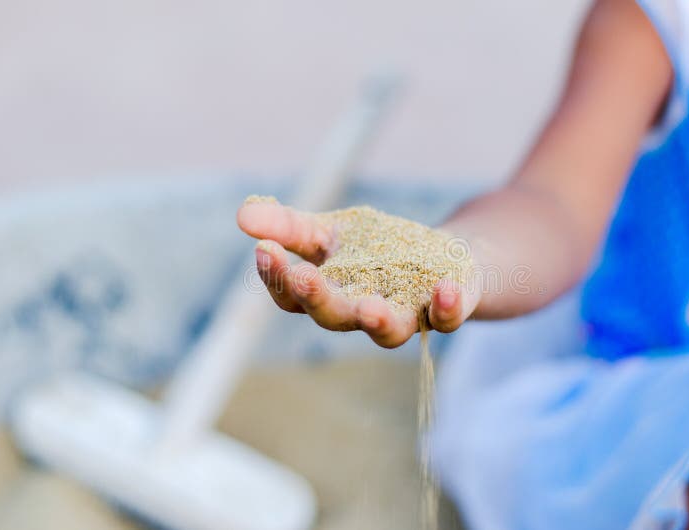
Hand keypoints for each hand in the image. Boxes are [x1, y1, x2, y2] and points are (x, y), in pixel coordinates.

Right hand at [237, 200, 478, 347]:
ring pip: (389, 331)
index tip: (264, 248)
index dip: (276, 276)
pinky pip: (446, 318)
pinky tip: (445, 288)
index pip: (292, 296)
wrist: (446, 258)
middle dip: (318, 300)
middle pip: (335, 317)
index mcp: (329, 296)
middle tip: (303, 278)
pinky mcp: (446, 310)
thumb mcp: (330, 232)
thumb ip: (289, 227)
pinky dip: (445, 306)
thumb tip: (241, 213)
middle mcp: (362, 315)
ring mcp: (407, 316)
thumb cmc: (377, 250)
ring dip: (378, 321)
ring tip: (370, 309)